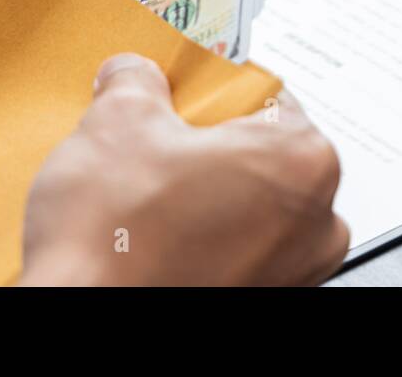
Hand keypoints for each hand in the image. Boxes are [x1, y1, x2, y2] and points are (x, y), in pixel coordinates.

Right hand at [19, 53, 348, 285]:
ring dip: (202, 194)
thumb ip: (135, 83)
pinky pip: (235, 251)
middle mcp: (314, 223)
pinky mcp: (257, 301)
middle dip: (206, 145)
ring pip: (247, 206)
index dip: (210, 88)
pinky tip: (153, 234)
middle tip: (154, 141)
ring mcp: (291, 274)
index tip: (178, 91)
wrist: (86, 324)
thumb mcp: (117, 123)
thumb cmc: (118, 246)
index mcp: (302, 160)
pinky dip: (200, 239)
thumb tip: (132, 76)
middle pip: (259, 153)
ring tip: (145, 192)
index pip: (263, 93)